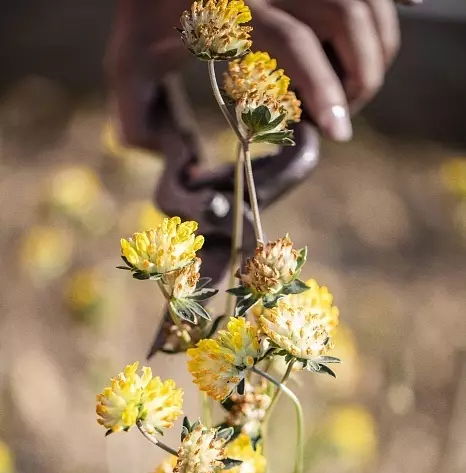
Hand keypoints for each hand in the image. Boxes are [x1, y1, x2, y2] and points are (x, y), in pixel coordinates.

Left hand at [107, 0, 403, 150]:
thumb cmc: (142, 8)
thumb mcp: (128, 61)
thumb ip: (134, 114)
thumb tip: (159, 159)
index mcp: (226, 5)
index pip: (292, 43)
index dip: (322, 90)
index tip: (337, 133)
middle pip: (343, 16)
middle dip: (359, 72)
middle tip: (345, 113)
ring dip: (376, 43)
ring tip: (357, 82)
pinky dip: (388, 5)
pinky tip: (391, 25)